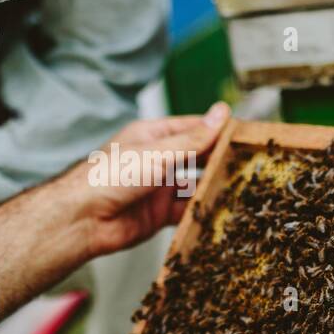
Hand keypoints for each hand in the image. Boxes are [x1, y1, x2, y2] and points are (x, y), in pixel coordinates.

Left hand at [0, 102, 230, 333]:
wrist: (81, 219)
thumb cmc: (108, 176)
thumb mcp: (156, 152)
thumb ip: (192, 139)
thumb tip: (221, 114)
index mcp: (154, 136)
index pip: (196, 129)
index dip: (220, 131)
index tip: (247, 134)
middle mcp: (158, 160)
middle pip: (198, 158)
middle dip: (222, 161)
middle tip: (252, 164)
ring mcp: (158, 187)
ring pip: (195, 186)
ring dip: (214, 189)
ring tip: (243, 190)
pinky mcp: (158, 214)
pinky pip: (187, 212)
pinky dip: (202, 214)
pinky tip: (221, 214)